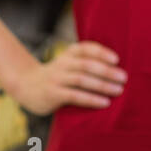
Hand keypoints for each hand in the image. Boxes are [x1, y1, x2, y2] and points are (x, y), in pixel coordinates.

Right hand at [7, 42, 125, 115]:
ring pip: (82, 79)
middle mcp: (62, 63)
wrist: (26, 85)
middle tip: (124, 78)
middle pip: (87, 64)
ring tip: (119, 90)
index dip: (102, 52)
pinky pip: (75, 95)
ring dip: (102, 85)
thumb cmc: (57, 75)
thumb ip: (86, 62)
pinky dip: (91, 99)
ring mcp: (56, 79)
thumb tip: (118, 69)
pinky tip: (104, 102)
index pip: (86, 48)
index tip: (117, 59)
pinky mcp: (52, 94)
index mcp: (69, 53)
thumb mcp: (68, 63)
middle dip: (107, 71)